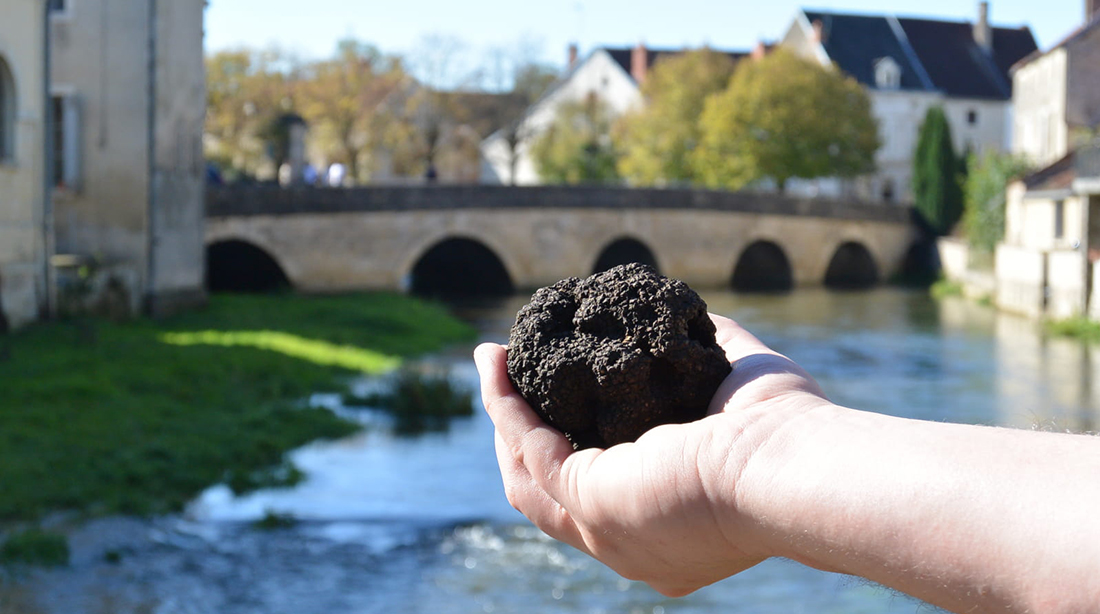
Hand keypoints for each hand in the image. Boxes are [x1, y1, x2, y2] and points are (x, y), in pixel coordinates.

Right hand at [475, 313, 830, 595]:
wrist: (795, 464)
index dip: (562, 443)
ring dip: (501, 414)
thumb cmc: (782, 433)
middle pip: (545, 490)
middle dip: (518, 429)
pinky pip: (529, 451)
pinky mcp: (592, 504)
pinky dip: (506, 407)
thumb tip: (679, 318)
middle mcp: (629, 548)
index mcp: (667, 533)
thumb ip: (699, 361)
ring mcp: (605, 534)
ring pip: (524, 475)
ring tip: (489, 362)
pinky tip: (498, 366)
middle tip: (505, 375)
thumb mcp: (732, 390)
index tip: (549, 392)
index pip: (594, 493)